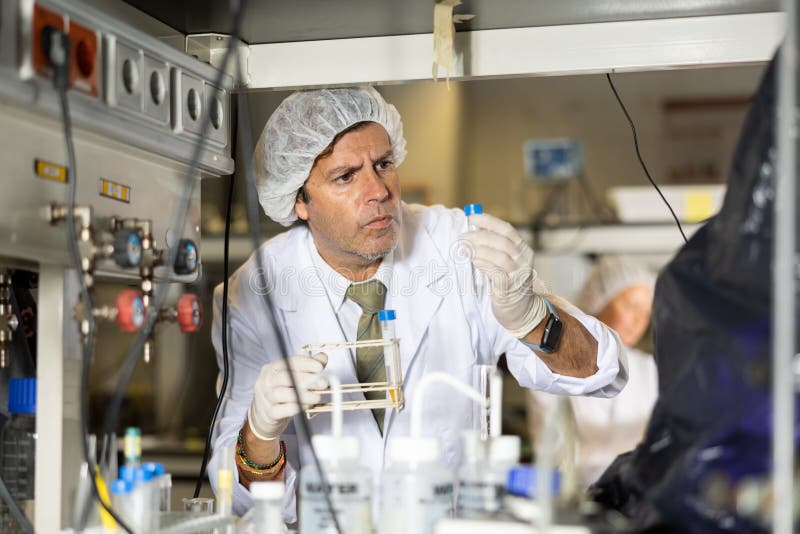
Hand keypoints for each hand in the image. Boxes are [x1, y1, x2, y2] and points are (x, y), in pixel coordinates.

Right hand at [247, 353, 327, 440]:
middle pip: (284, 377)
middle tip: (323, 384)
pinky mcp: (268, 413)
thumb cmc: (284, 390)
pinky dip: (295, 408)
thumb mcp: (296, 375)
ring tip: (317, 397)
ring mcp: (264, 397)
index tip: (320, 367)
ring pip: (281, 394)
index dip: (305, 363)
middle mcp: (266, 380)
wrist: (268, 413)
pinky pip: (280, 410)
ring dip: (303, 395)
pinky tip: (306, 406)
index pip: (288, 362)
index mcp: (273, 368)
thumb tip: (322, 357)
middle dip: (306, 380)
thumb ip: (310, 365)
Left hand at [460, 213, 548, 337]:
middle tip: (462, 238)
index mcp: (523, 249)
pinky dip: (484, 264)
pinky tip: (474, 261)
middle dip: (479, 237)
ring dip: (479, 250)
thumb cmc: (507, 283)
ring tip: (464, 249)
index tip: (471, 218)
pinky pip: (496, 273)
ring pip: (500, 256)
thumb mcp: (504, 263)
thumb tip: (471, 231)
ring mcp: (519, 275)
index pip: (506, 230)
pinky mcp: (510, 289)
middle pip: (502, 242)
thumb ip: (492, 248)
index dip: (488, 222)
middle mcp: (524, 260)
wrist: (520, 311)